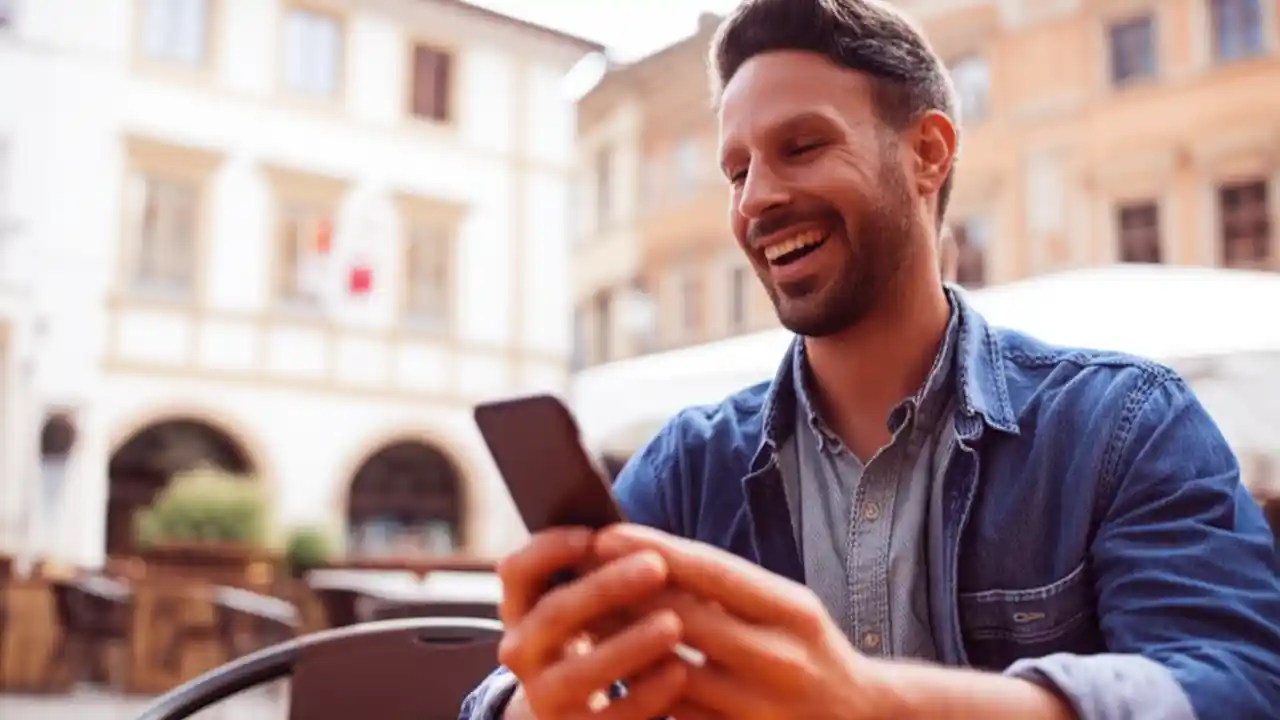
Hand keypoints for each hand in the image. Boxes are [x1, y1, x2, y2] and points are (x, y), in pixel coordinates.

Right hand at [495, 527, 691, 719]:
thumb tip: (638, 539)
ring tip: (673, 624)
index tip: (593, 535)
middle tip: (656, 566)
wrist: (574, 707)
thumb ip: (598, 571)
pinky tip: (678, 671)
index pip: (516, 570)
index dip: (550, 550)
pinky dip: (645, 694)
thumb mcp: (583, 603)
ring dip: (627, 646)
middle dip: (605, 587)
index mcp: (521, 608)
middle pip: (554, 615)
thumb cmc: (593, 632)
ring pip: (577, 673)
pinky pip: (609, 719)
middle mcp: (522, 652)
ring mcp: (544, 697)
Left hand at [595, 524, 898, 719]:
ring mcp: (760, 709)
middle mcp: (780, 659)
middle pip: (684, 619)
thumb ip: (730, 590)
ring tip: (581, 621)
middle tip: (578, 574)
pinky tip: (611, 673)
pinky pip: (677, 716)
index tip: (606, 535)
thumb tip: (652, 557)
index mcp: (792, 611)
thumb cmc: (811, 653)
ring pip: (670, 673)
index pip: (712, 570)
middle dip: (625, 595)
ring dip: (622, 646)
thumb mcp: (788, 608)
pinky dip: (640, 692)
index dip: (653, 549)